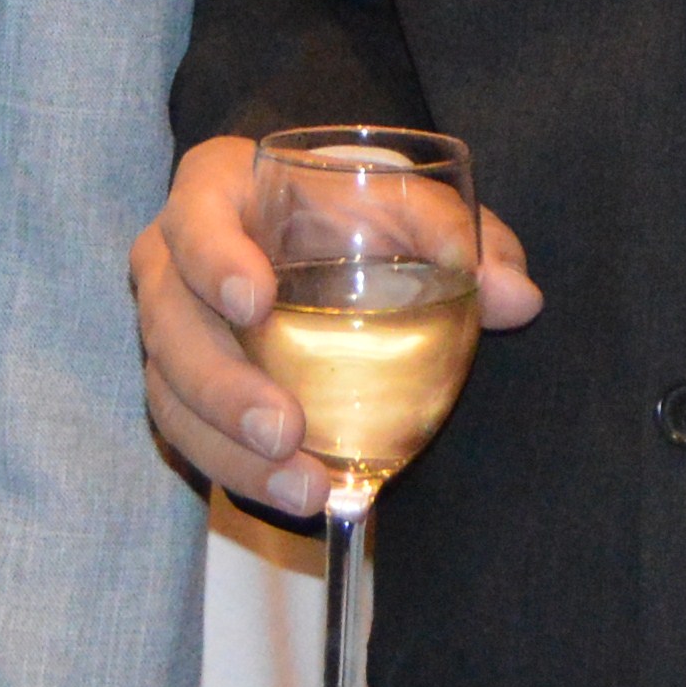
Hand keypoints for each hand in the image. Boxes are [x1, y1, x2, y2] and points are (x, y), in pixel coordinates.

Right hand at [133, 131, 543, 517]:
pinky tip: (305, 497)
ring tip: (307, 488)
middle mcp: (173, 259)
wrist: (316, 230)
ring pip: (172, 394)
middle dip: (221, 386)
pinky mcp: (183, 388)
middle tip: (284, 430)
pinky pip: (190, 437)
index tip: (257, 301)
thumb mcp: (402, 201)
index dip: (214, 259)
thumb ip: (454, 235)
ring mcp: (172, 329)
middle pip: (169, 324)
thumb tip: (516, 297)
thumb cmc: (352, 205)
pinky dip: (241, 473)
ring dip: (230, 450)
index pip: (194, 217)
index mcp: (215, 189)